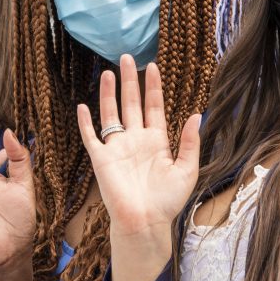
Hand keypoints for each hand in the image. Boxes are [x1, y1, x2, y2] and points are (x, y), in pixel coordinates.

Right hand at [76, 55, 200, 241]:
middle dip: (130, 80)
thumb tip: (197, 115)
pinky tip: (82, 106)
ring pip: (111, 114)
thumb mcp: (187, 170)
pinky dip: (86, 122)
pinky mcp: (101, 159)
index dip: (153, 87)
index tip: (153, 66)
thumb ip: (190, 143)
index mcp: (156, 141)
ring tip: (108, 72)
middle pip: (131, 103)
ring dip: (108, 94)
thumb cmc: (167, 201)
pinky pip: (91, 137)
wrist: (145, 222)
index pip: (154, 107)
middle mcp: (136, 140)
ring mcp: (117, 148)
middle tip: (127, 57)